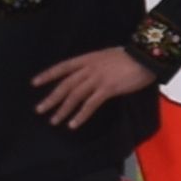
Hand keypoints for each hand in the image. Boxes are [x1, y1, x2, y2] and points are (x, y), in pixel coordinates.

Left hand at [29, 46, 153, 127]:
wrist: (146, 56)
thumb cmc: (131, 56)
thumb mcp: (108, 56)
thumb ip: (96, 65)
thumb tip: (88, 75)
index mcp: (88, 58)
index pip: (63, 67)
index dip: (48, 74)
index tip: (34, 83)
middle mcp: (90, 68)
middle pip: (66, 85)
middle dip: (51, 98)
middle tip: (39, 109)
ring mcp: (98, 78)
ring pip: (75, 96)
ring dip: (63, 110)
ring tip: (54, 120)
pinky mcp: (108, 89)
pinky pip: (90, 104)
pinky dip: (80, 115)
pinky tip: (73, 124)